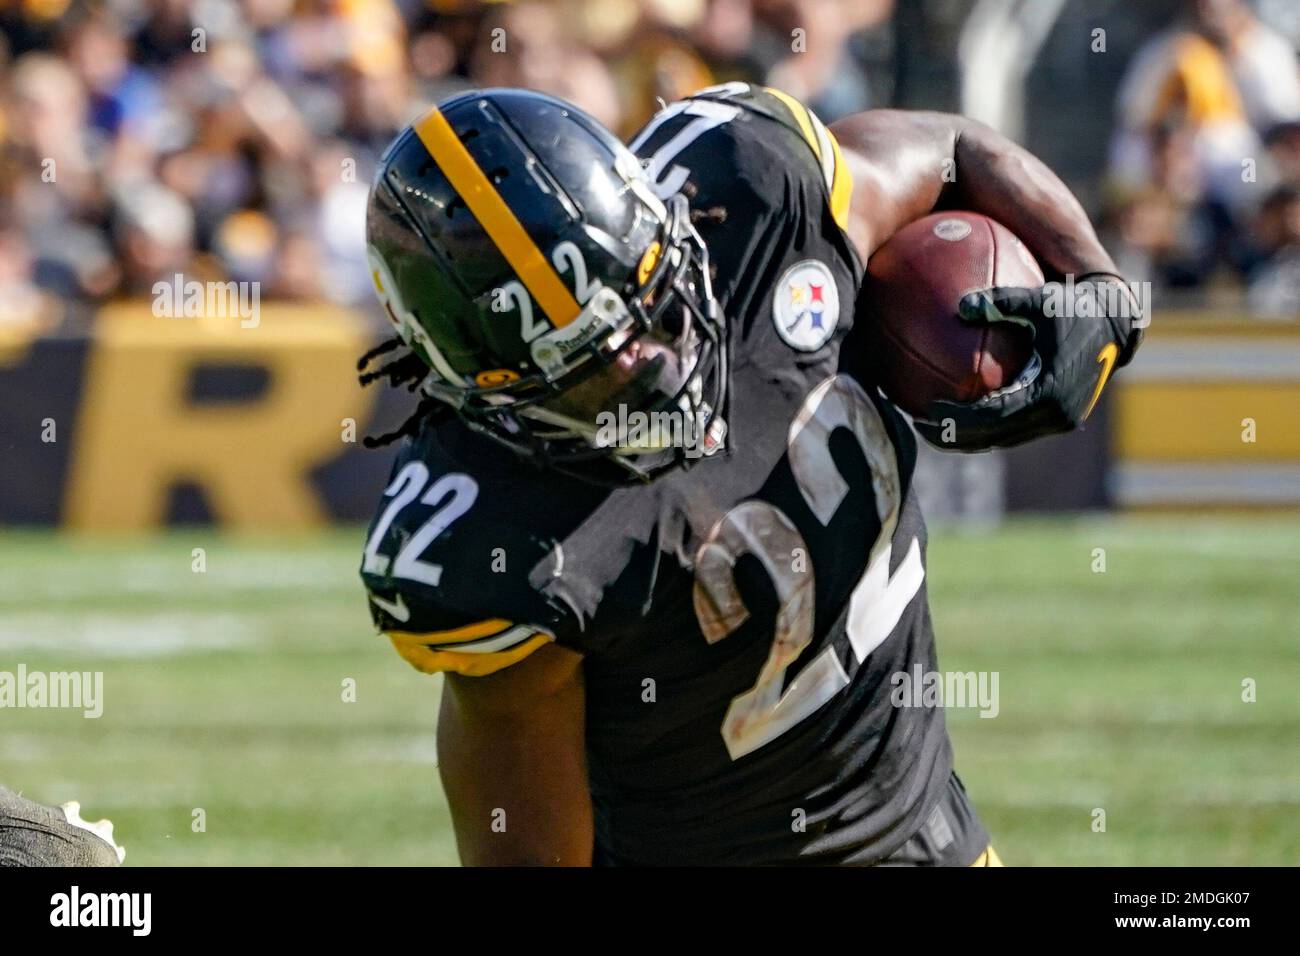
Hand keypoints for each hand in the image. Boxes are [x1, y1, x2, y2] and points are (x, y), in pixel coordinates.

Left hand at [911, 272, 1144, 450]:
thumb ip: (1001, 301)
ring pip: (1003, 439)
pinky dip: (987, 429)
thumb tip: (960, 306)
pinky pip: (1015, 431)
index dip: (958, 419)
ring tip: (934, 428)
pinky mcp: (1058, 420)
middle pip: (993, 437)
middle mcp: (1055, 415)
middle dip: (954, 437)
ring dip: (968, 438)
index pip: (993, 416)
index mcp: (1049, 392)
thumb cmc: (1074, 307)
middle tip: (920, 427)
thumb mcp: (1040, 301)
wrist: (1116, 325)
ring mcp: (1058, 421)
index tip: (928, 411)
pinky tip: (960, 417)